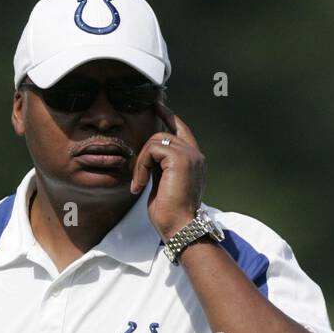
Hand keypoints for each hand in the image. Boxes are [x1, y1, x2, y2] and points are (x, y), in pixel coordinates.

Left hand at [130, 101, 206, 239]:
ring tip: (140, 185)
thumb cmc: (171, 214)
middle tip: (138, 180)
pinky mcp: (180, 158)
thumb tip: (148, 155)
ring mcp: (190, 154)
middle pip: (161, 134)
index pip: (181, 130)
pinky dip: (142, 166)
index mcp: (194, 160)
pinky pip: (151, 149)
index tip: (156, 105)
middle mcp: (195, 154)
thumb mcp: (164, 184)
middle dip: (144, 154)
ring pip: (154, 140)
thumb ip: (160, 166)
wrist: (180, 227)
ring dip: (141, 163)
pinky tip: (141, 184)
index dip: (168, 116)